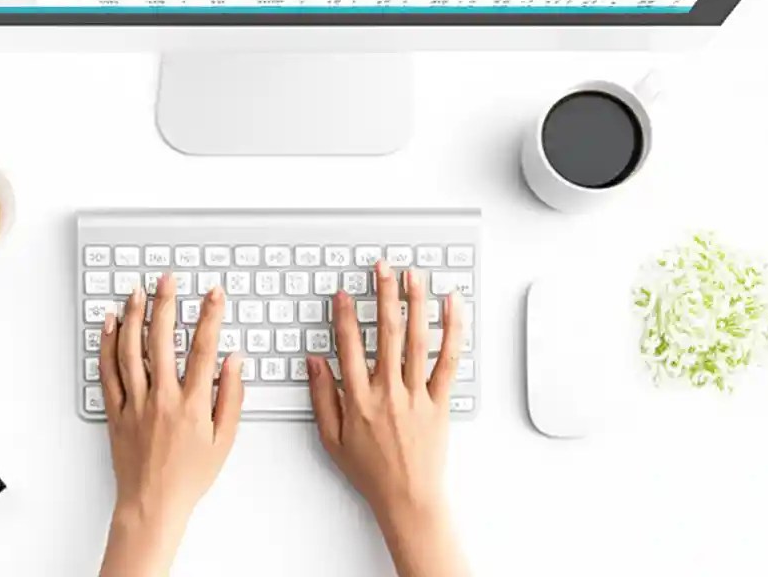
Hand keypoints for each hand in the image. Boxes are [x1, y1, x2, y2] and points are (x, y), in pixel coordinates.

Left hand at [99, 277, 243, 576]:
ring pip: (131, 350)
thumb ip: (231, 397)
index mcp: (193, 405)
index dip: (210, 316)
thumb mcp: (224, 440)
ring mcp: (135, 404)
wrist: (152, 506)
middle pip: (163, 340)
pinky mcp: (115, 412)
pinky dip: (107, 345)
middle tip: (169, 279)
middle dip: (167, 304)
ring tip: (139, 292)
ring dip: (135, 316)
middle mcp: (162, 400)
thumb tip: (234, 361)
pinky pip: (108, 372)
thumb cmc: (189, 478)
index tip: (213, 294)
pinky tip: (111, 324)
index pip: (204, 349)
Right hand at [307, 261, 468, 576]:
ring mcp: (417, 395)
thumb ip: (322, 396)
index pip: (350, 346)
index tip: (344, 294)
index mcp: (359, 400)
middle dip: (384, 295)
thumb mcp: (331, 438)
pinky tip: (452, 307)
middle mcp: (389, 392)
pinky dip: (453, 331)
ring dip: (416, 303)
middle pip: (387, 333)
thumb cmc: (370, 472)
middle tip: (382, 268)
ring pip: (418, 340)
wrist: (408, 498)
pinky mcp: (440, 402)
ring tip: (414, 276)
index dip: (346, 316)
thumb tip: (314, 361)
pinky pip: (449, 361)